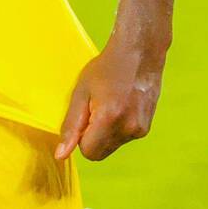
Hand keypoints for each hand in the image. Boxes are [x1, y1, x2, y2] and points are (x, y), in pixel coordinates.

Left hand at [55, 37, 164, 161]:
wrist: (139, 54)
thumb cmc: (106, 68)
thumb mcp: (80, 93)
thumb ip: (70, 126)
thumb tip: (61, 155)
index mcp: (110, 119)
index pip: (88, 152)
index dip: (80, 138)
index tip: (83, 117)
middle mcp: (129, 128)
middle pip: (100, 153)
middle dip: (91, 138)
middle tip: (94, 109)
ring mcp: (141, 129)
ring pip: (111, 146)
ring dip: (104, 133)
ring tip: (107, 105)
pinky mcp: (146, 128)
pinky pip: (123, 139)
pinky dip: (116, 128)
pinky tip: (119, 106)